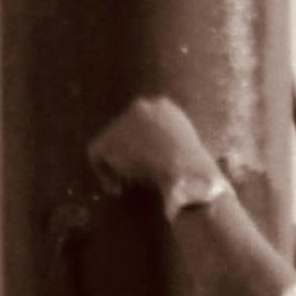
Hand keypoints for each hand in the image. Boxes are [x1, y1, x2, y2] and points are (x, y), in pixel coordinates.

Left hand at [88, 96, 221, 202]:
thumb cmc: (198, 170)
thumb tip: (178, 163)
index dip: (146, 145)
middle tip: (134, 173)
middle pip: (127, 130)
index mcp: (165, 107)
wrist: (187, 173)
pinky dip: (105, 174)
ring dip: (117, 164)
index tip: (150, 162)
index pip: (147, 122)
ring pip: (112, 144)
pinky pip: (98, 156)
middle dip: (129, 151)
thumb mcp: (193, 153)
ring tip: (125, 184)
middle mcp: (142, 107)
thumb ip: (177, 150)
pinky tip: (116, 189)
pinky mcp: (107, 139)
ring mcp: (123, 121)